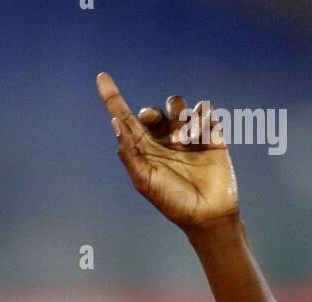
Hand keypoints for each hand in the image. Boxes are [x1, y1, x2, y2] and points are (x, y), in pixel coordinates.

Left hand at [96, 72, 237, 228]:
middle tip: (151, 121)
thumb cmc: (172, 201)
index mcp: (145, 149)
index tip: (101, 77)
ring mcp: (188, 135)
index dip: (112, 98)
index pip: (126, 119)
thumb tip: (115, 123)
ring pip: (179, 105)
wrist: (206, 213)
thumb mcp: (144, 181)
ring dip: (178, 117)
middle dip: (152, 112)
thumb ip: (129, 153)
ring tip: (182, 141)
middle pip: (155, 110)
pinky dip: (199, 118)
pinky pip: (204, 110)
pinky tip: (198, 137)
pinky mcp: (210, 133)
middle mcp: (165, 139)